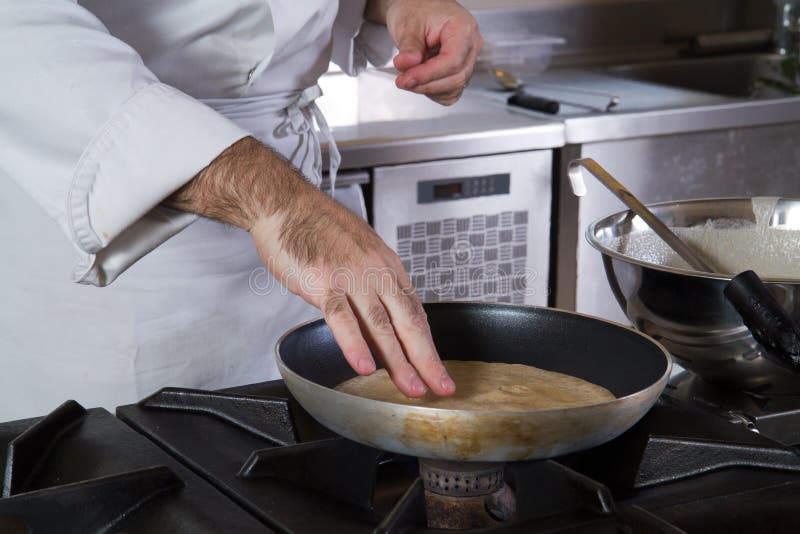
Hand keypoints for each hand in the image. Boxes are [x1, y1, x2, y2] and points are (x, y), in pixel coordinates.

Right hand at [167, 137, 455, 397]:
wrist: (286, 203)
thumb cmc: (318, 227)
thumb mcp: (358, 252)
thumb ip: (372, 285)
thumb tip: (381, 319)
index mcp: (387, 266)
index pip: (414, 312)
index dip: (428, 345)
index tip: (437, 370)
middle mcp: (376, 271)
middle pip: (408, 321)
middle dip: (427, 359)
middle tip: (441, 387)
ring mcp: (351, 277)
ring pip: (381, 325)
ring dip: (398, 361)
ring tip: (411, 387)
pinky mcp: (323, 282)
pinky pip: (342, 318)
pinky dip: (355, 344)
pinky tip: (365, 367)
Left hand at [368, 0, 482, 105]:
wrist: (417, 9)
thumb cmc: (417, 10)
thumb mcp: (408, 23)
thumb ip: (409, 45)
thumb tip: (408, 64)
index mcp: (463, 28)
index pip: (452, 62)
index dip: (428, 75)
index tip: (406, 78)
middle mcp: (470, 45)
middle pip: (455, 78)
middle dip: (425, 84)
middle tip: (402, 80)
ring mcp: (467, 60)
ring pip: (453, 88)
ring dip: (428, 89)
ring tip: (409, 75)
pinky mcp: (460, 71)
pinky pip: (451, 92)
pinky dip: (434, 91)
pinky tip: (421, 80)